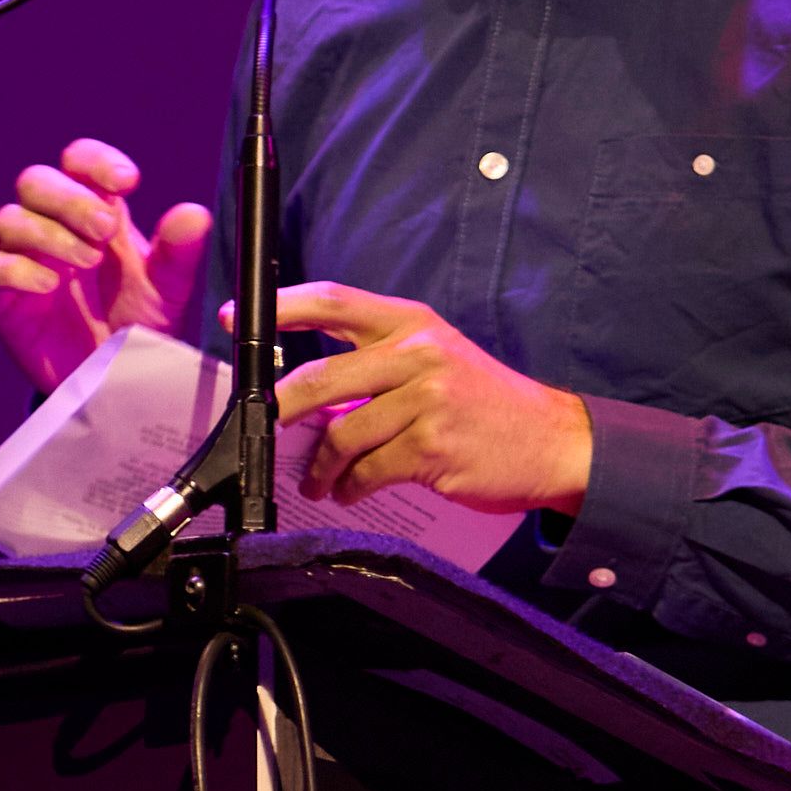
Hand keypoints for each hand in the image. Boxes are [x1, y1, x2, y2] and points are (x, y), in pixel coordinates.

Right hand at [0, 138, 213, 394]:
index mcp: (93, 210)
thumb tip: (195, 214)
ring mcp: (23, 258)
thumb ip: (177, 253)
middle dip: (71, 200)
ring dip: (48, 233)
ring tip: (87, 262)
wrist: (112, 379)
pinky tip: (50, 285)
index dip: (96, 161)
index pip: (78, 160)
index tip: (127, 182)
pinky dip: (16, 269)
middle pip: (36, 181)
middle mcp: (52, 225)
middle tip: (107, 231)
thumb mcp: (166, 289)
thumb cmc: (136, 323)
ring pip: (9, 219)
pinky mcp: (2, 295)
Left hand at [271, 284, 594, 518]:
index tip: (238, 317)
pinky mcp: (431, 446)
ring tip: (317, 479)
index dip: (280, 307)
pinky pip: (366, 470)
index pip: (333, 300)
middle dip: (281, 409)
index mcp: (411, 322)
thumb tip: (309, 390)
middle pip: (319, 377)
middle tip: (265, 426)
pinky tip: (349, 491)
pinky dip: (349, 486)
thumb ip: (378, 362)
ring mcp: (426, 399)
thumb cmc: (486, 404)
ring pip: (340, 433)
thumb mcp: (437, 359)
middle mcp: (418, 352)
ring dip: (319, 465)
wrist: (553, 441)